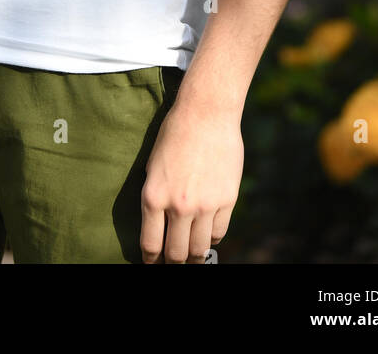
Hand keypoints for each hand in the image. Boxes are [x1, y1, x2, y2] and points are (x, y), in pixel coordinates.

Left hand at [140, 100, 243, 262]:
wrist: (206, 113)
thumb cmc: (175, 135)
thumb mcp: (153, 167)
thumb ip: (156, 198)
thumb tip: (159, 226)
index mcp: (154, 197)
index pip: (151, 245)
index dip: (151, 261)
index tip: (153, 263)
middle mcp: (178, 206)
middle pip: (176, 255)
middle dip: (173, 263)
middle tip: (173, 263)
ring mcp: (205, 205)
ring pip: (199, 249)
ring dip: (193, 256)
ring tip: (191, 256)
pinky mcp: (227, 200)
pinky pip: (218, 232)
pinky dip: (211, 238)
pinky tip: (206, 234)